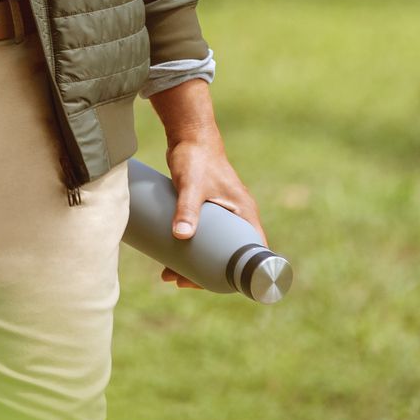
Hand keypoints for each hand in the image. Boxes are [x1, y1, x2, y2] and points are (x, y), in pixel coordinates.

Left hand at [161, 134, 265, 291]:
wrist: (189, 134)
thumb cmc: (197, 157)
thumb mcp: (191, 185)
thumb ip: (187, 208)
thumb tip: (182, 236)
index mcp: (245, 214)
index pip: (251, 253)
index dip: (236, 274)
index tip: (211, 285)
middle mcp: (238, 216)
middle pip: (228, 255)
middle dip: (206, 273)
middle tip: (178, 282)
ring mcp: (223, 212)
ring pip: (214, 247)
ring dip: (195, 262)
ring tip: (168, 275)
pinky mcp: (208, 208)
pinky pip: (204, 235)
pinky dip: (191, 247)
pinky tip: (172, 255)